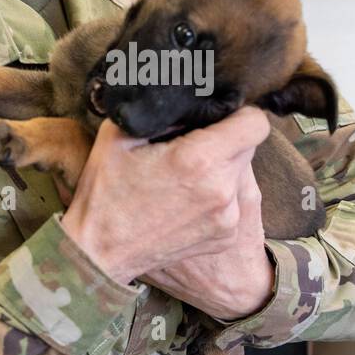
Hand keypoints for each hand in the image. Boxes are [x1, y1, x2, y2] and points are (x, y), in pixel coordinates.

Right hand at [61, 107, 270, 296]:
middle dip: (226, 140)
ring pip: (241, 174)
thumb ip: (160, 110)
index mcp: (199, 159)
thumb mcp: (120, 135)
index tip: (220, 117)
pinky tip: (186, 201)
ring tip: (185, 176)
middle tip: (192, 144)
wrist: (99, 255)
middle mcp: (222, 190)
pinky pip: (234, 202)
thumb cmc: (105, 192)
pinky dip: (217, 197)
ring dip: (222, 169)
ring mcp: (227, 218)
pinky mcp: (225, 236)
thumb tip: (190, 99)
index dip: (240, 114)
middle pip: (249, 147)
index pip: (255, 124)